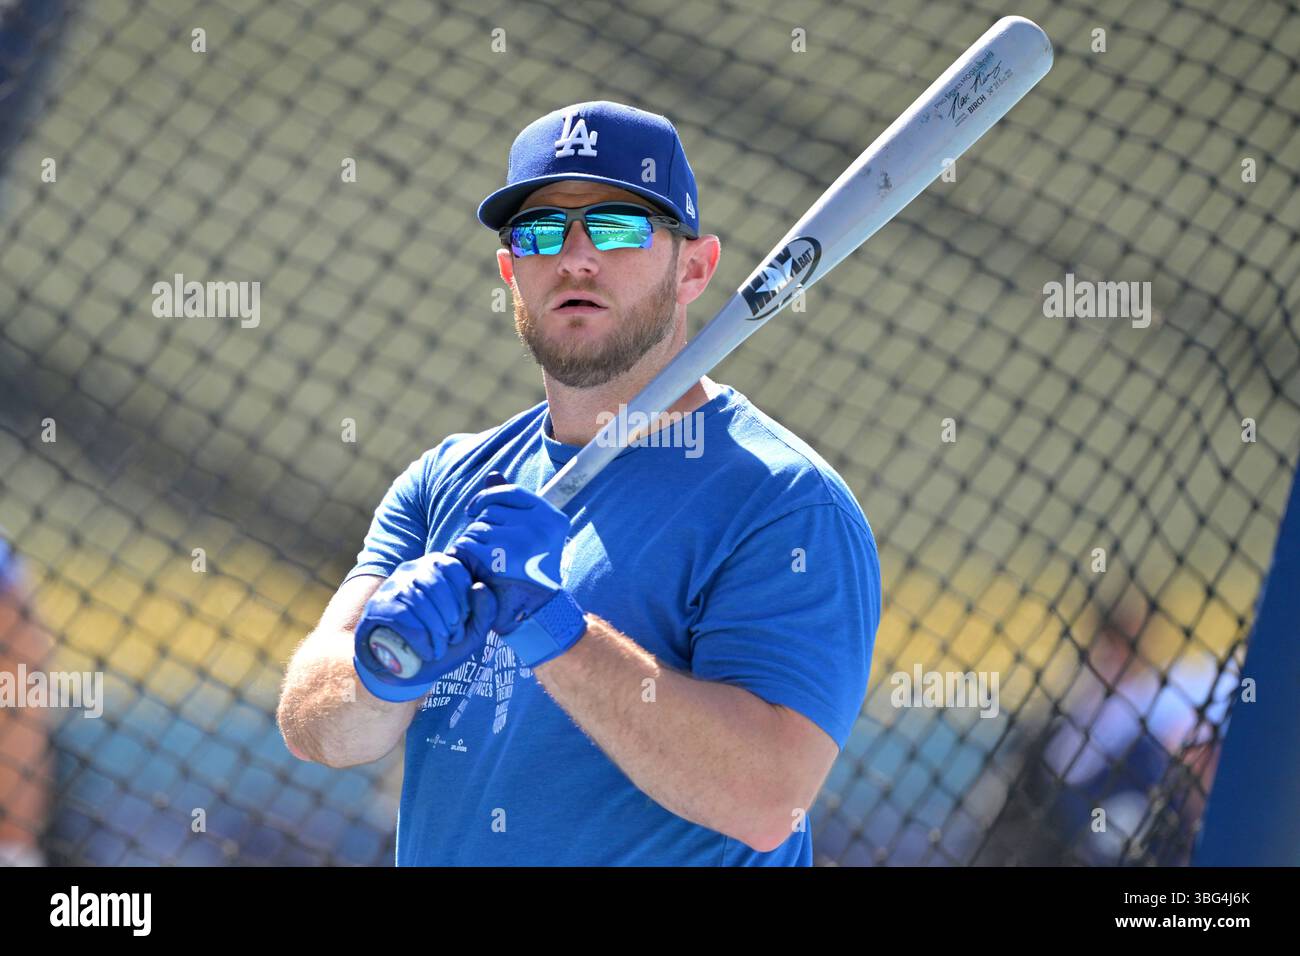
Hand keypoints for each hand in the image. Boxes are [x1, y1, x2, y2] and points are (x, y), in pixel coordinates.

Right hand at [354, 551, 496, 701]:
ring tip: (440, 649)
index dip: (464, 600)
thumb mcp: (469, 633)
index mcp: (436, 567)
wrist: (400, 668)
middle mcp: (411, 570)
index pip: (455, 570)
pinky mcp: (377, 608)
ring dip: (437, 632)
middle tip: (452, 639)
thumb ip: (485, 612)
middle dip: (451, 618)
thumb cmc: (438, 644)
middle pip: (437, 586)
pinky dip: (420, 640)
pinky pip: (403, 618)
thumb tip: (480, 588)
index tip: (463, 622)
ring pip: (419, 602)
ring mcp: (392, 587)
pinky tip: (426, 653)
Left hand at [447, 472, 586, 666]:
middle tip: (493, 553)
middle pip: (491, 510)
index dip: (488, 497)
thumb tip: (493, 473)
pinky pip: (467, 543)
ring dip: (472, 544)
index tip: (474, 510)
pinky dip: (464, 556)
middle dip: (482, 527)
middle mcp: (541, 526)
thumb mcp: (530, 535)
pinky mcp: (500, 557)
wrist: (536, 616)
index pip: (510, 491)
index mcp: (553, 518)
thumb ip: (512, 504)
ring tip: (487, 564)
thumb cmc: (530, 574)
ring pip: (476, 527)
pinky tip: (475, 569)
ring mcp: (522, 541)